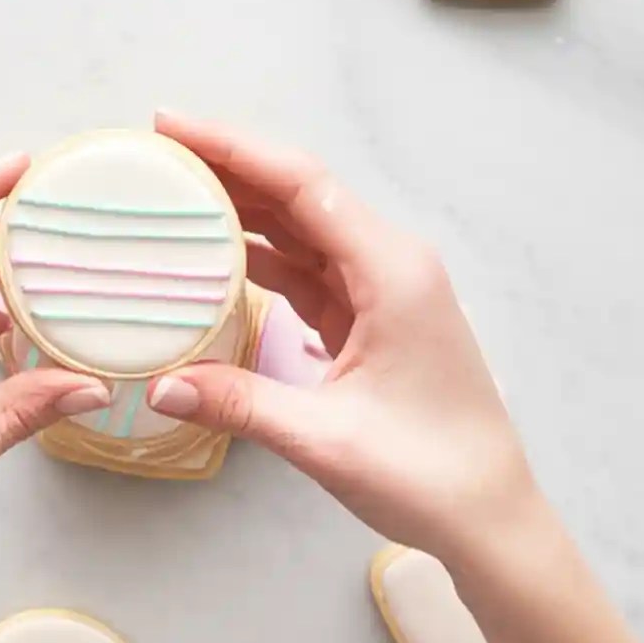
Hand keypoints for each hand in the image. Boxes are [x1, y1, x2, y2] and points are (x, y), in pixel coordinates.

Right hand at [147, 112, 528, 559]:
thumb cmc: (427, 473)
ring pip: (303, 228)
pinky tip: (216, 255)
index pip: (303, 182)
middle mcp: (391, 264)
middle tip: (155, 155)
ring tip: (174, 194)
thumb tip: (159, 385)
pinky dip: (261, 256)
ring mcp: (384, 289)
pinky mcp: (373, 317)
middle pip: (301, 193)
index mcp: (392, 271)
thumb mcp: (324, 438)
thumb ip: (239, 403)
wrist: (488, 516)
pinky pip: (309, 268)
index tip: (170, 126)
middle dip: (229, 167)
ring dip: (242, 209)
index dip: (234, 147)